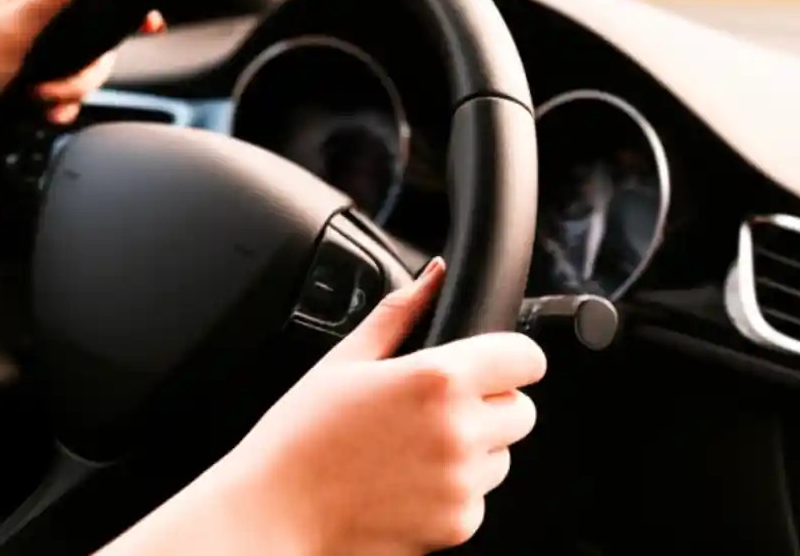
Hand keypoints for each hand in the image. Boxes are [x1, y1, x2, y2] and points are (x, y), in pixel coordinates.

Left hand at [0, 0, 163, 151]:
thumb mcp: (10, 32)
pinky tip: (45, 113)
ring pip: (70, 59)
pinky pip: (52, 78)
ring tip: (44, 106)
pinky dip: (54, 99)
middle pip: (79, 31)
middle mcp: (9, 8)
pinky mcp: (9, 67)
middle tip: (59, 92)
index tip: (149, 24)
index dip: (109, 8)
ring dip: (66, 88)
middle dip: (79, 70)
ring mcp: (9, 38)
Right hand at [215, 257, 546, 554]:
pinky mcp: (458, 526)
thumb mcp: (346, 360)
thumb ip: (401, 312)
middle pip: (521, 410)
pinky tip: (405, 485)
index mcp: (437, 379)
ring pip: (502, 456)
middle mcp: (459, 431)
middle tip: (434, 412)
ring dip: (474, 451)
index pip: (525, 358)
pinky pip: (478, 499)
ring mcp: (461, 483)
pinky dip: (454, 494)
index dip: (510, 359)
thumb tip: (435, 274)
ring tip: (411, 451)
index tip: (492, 366)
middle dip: (490, 407)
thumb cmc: (301, 436)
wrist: (274, 514)